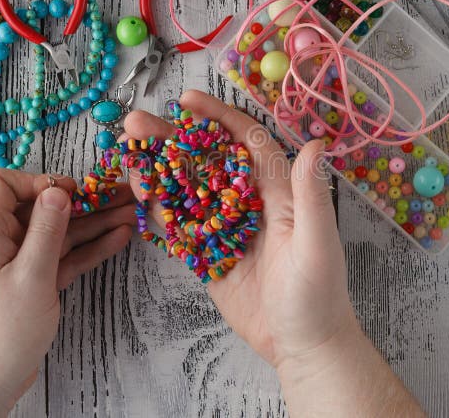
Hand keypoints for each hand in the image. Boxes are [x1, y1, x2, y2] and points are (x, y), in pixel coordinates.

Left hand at [0, 169, 134, 416]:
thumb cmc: (1, 332)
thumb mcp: (30, 276)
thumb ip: (46, 230)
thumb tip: (58, 189)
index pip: (2, 185)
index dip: (36, 181)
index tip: (69, 193)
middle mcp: (2, 242)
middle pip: (42, 208)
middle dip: (81, 201)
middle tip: (121, 195)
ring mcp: (20, 263)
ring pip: (59, 233)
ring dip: (94, 223)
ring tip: (132, 213)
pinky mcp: (35, 283)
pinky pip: (63, 257)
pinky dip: (89, 248)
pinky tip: (119, 238)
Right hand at [123, 90, 422, 416]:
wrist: (303, 347)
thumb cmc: (319, 296)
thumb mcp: (317, 244)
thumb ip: (310, 196)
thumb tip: (315, 144)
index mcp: (277, 192)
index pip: (245, 141)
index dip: (218, 118)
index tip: (187, 101)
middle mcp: (248, 203)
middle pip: (206, 160)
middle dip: (173, 139)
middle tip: (138, 122)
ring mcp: (225, 228)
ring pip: (186, 189)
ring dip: (159, 168)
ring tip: (128, 149)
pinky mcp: (208, 255)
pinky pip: (179, 225)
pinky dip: (158, 207)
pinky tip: (136, 190)